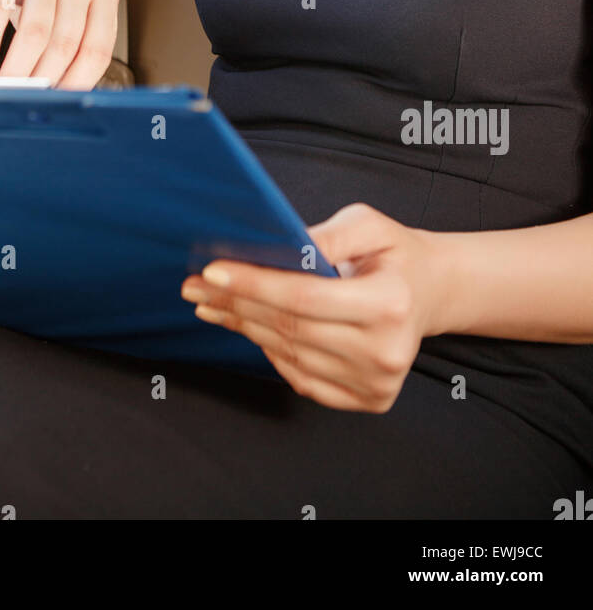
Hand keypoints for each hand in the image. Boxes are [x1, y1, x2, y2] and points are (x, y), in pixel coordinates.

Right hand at [0, 0, 120, 89]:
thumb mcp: (67, 9)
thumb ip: (70, 45)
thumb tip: (57, 97)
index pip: (98, 48)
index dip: (77, 82)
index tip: (58, 104)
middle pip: (65, 42)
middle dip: (43, 78)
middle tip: (26, 100)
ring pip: (35, 31)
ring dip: (17, 68)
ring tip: (5, 88)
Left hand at [180, 202, 443, 411]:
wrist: (430, 292)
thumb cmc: (393, 253)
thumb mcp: (367, 225)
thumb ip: (326, 235)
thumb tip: (278, 246)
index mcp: (389, 303)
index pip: (304, 297)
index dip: (254, 285)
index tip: (211, 271)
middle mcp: (385, 350)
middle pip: (290, 328)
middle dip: (236, 303)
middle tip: (196, 285)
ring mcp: (377, 382)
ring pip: (290, 355)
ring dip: (244, 328)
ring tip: (211, 304)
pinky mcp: (369, 400)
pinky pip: (302, 379)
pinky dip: (271, 353)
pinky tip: (248, 328)